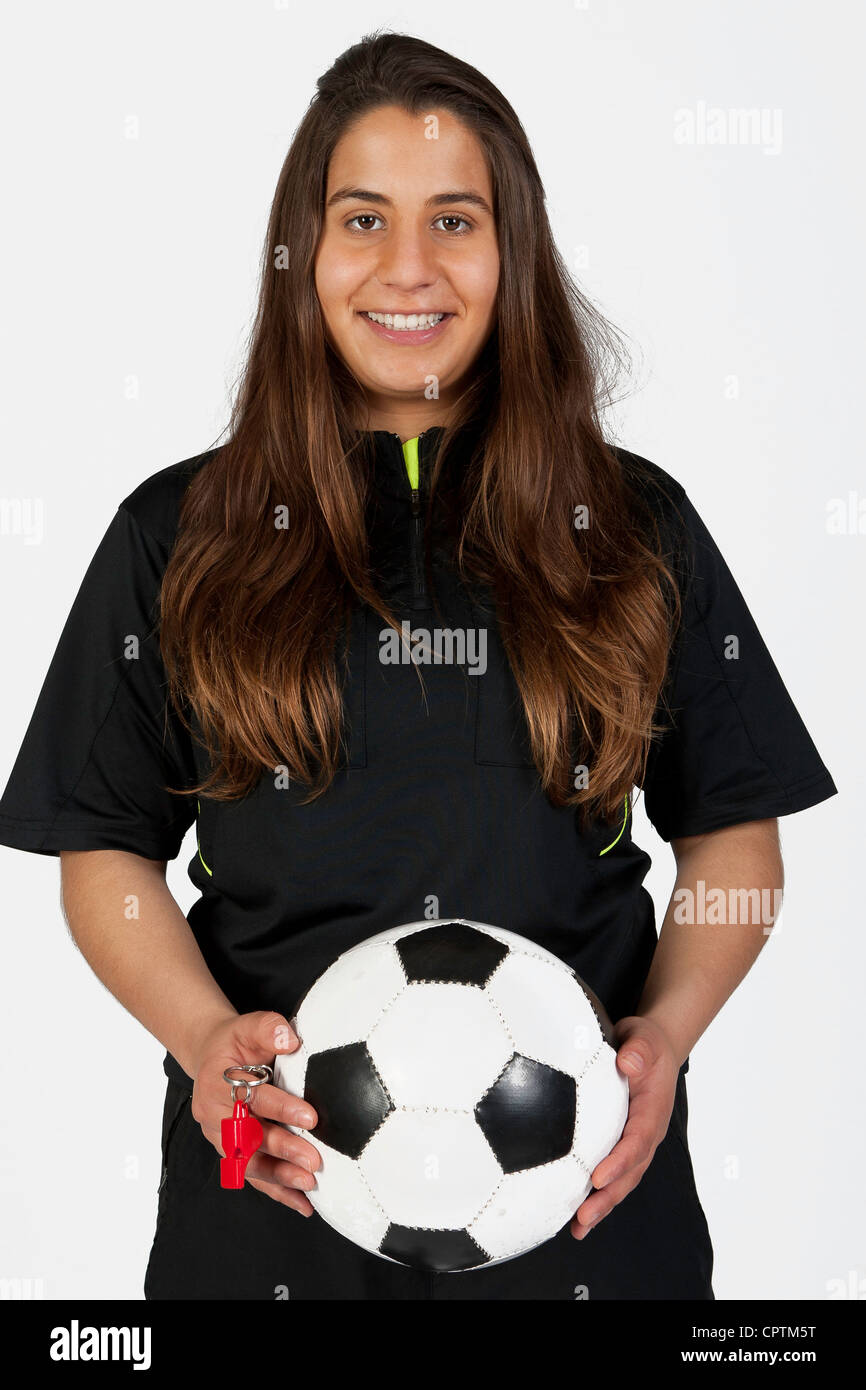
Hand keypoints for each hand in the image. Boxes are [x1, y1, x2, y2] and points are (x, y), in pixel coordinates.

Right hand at [190, 1010, 320, 1214]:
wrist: (210, 1056)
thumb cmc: (234, 1041)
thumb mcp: (248, 1025)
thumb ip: (269, 1029)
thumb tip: (290, 1040)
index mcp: (217, 1081)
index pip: (251, 1097)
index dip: (281, 1108)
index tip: (311, 1118)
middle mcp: (214, 1113)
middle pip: (248, 1136)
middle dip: (282, 1149)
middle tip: (313, 1160)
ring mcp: (219, 1137)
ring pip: (247, 1162)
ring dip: (279, 1176)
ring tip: (308, 1185)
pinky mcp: (229, 1152)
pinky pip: (251, 1175)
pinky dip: (276, 1191)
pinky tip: (301, 1203)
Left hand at [571, 1015, 678, 1238]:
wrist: (652, 1049)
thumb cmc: (644, 1043)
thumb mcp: (644, 1038)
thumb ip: (639, 1050)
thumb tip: (628, 1061)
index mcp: (653, 1110)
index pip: (638, 1140)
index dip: (620, 1161)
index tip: (598, 1177)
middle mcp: (646, 1133)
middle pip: (630, 1171)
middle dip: (608, 1197)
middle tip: (583, 1217)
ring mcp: (635, 1142)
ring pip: (621, 1180)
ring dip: (602, 1205)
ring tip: (578, 1228)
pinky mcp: (621, 1145)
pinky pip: (610, 1174)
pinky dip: (595, 1196)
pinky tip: (573, 1215)